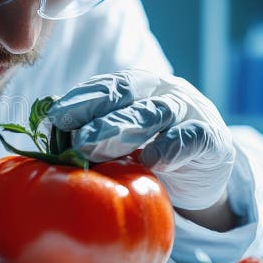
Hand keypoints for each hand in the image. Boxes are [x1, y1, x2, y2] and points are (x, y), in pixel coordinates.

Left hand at [47, 69, 234, 210]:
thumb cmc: (149, 154)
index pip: (104, 86)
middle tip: (72, 136)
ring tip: (94, 147)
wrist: (202, 176)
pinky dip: (172, 147)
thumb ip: (92, 136)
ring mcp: (189, 111)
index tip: (54, 118)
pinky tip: (152, 160)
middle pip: (125, 95)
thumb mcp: (119, 144)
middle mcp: (161, 91)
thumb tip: (48, 138)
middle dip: (94, 113)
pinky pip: (192, 137)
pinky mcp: (213, 139)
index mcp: (135, 87)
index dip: (79, 100)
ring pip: (154, 113)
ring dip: (122, 128)